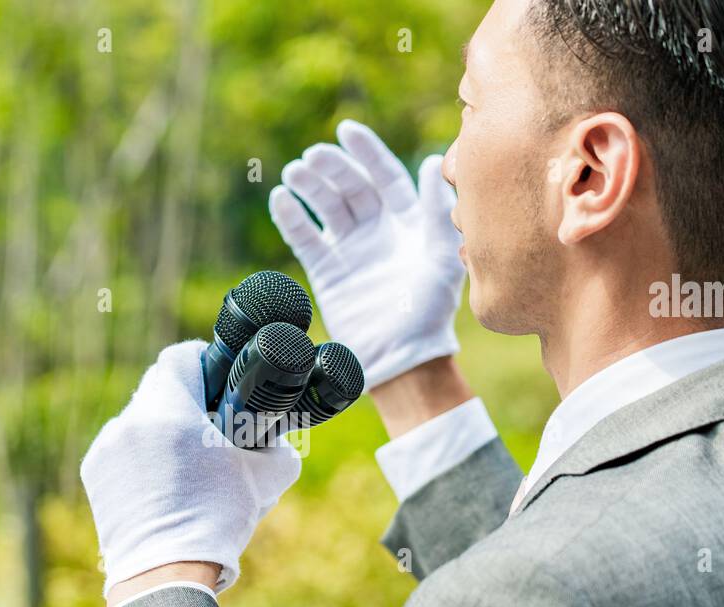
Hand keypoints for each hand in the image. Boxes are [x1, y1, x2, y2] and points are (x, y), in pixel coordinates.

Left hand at [79, 341, 301, 596]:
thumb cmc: (216, 522)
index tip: (220, 381)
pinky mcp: (95, 473)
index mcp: (168, 410)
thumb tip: (279, 440)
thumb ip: (278, 448)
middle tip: (211, 425)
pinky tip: (162, 483)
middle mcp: (130, 421)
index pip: (181, 357)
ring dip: (162, 429)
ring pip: (140, 419)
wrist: (165, 575)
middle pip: (158, 387)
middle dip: (186, 400)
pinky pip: (123, 447)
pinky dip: (141, 456)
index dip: (205, 362)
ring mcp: (107, 447)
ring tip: (187, 464)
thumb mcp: (264, 479)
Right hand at [269, 119, 465, 389]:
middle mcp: (378, 231)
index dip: (366, 152)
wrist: (402, 358)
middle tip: (313, 156)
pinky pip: (305, 238)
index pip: (384, 176)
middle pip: (351, 187)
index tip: (346, 131)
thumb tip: (433, 161)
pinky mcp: (327, 272)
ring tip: (295, 172)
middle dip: (332, 167)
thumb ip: (436, 209)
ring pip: (326, 207)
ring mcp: (351, 250)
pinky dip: (292, 218)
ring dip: (310, 186)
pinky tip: (281, 199)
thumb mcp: (442, 256)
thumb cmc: (430, 310)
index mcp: (408, 221)